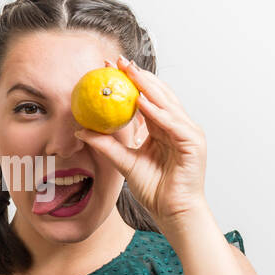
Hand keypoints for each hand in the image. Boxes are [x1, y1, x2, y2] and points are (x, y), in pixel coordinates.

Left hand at [73, 55, 208, 231]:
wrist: (173, 212)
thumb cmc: (156, 191)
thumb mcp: (125, 163)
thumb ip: (107, 146)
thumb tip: (81, 132)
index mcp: (164, 128)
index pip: (146, 99)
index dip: (129, 82)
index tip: (109, 69)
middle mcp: (177, 126)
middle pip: (158, 94)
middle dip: (138, 76)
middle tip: (118, 62)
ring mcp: (188, 132)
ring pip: (166, 102)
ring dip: (147, 86)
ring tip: (129, 72)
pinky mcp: (193, 142)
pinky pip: (172, 122)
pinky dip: (157, 111)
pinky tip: (141, 100)